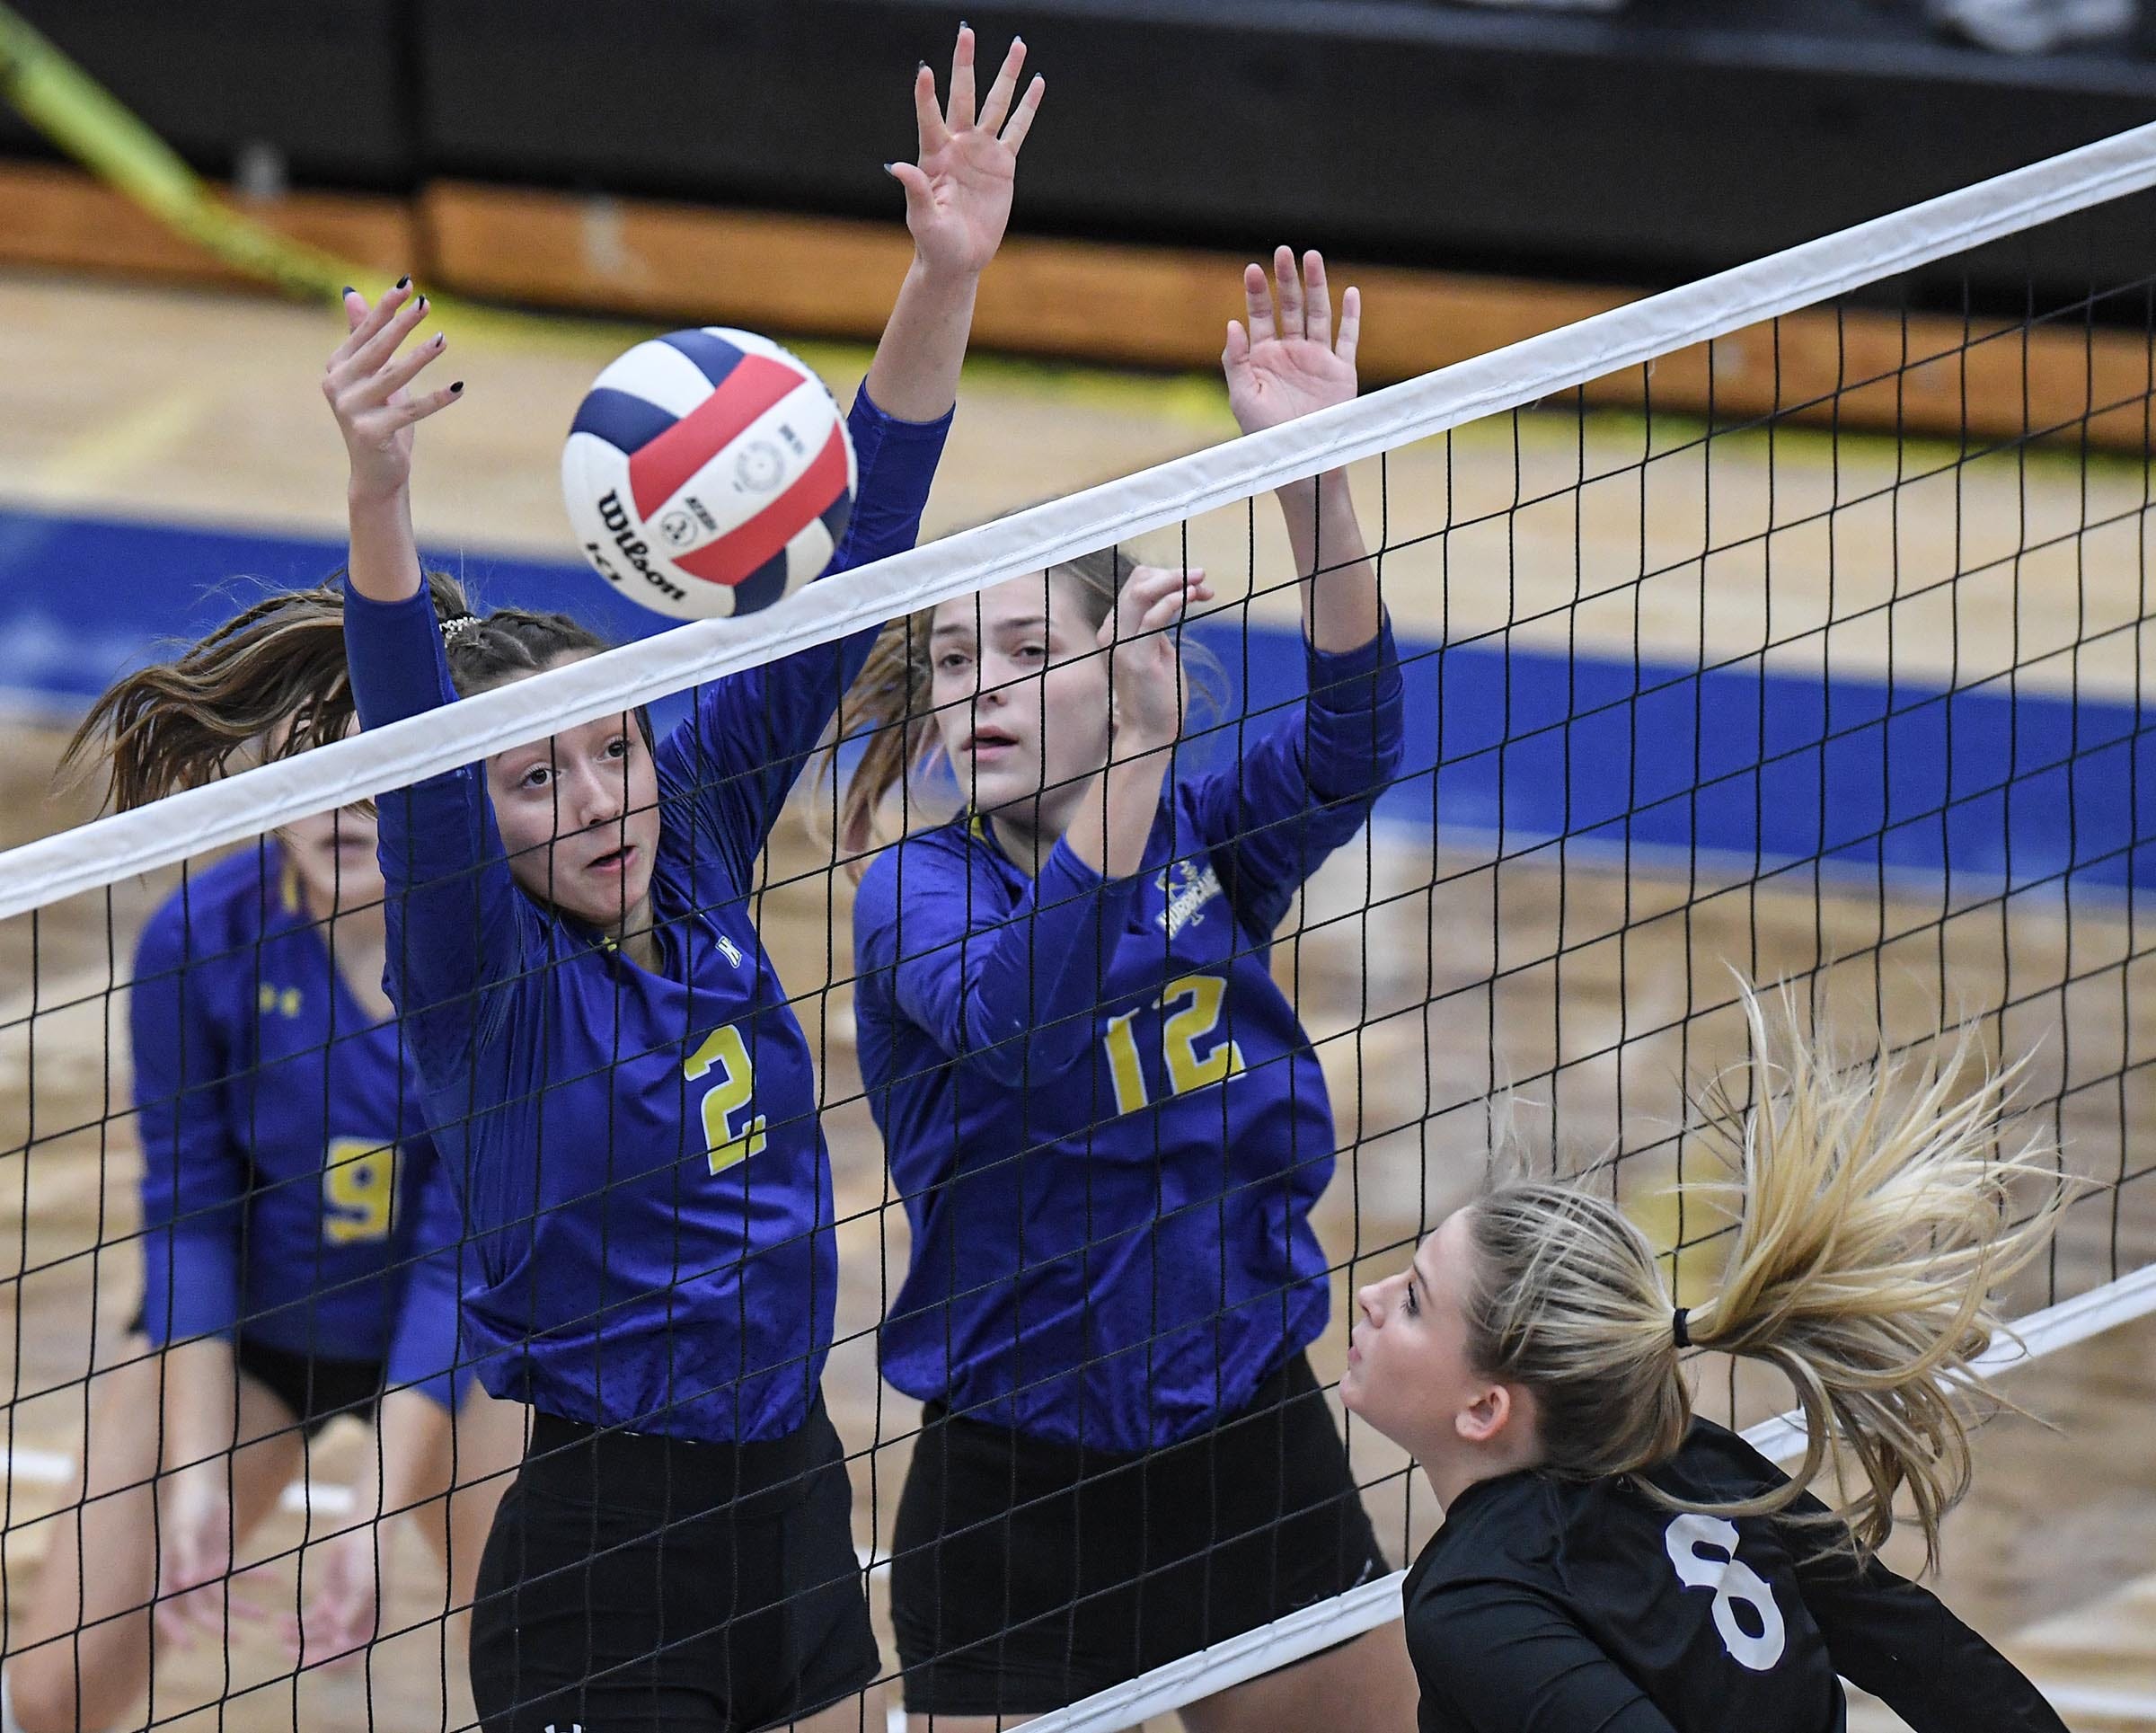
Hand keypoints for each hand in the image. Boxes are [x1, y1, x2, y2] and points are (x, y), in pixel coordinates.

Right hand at [156, 1471, 254, 1646]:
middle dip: (217, 1625)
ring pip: (223, 1597)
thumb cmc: (190, 1504)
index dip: (174, 1630)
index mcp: (164, 1573)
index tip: (189, 1647)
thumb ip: (186, 1556)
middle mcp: (182, 1577)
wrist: (205, 1483)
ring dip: (242, 1607)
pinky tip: (276, 1579)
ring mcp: (203, 1570)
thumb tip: (186, 1583)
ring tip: (265, 1617)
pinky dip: (257, 1577)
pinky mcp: (222, 1559)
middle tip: (238, 1640)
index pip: (164, 1609)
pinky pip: (240, 1574)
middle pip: (198, 1609)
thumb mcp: (186, 1530)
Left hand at [285, 1521, 383, 1670]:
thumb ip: (351, 1614)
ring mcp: (340, 1613)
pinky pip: (307, 1620)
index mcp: (370, 1624)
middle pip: (328, 1649)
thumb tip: (340, 1643)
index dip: (329, 1662)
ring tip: (279, 1631)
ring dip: (296, 1637)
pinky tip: (279, 1619)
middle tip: (286, 1651)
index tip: (308, 1662)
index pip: (350, 1655)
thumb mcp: (363, 1587)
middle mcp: (355, 1624)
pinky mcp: (326, 1602)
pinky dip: (293, 1623)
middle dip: (307, 1652)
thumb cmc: (369, 1559)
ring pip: (314, 1636)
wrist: (361, 1531)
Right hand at [323, 281, 461, 502]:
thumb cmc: (378, 417)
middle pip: (377, 349)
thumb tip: (352, 292)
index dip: (385, 308)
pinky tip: (459, 388)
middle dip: (403, 325)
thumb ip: (363, 337)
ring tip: (443, 340)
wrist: (375, 472)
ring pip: (393, 377)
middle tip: (427, 304)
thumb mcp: (371, 375)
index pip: (364, 331)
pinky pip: (411, 411)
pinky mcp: (371, 432)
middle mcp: (337, 386)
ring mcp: (351, 410)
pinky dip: (437, 400)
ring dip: (420, 357)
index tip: (407, 284)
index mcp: (337, 367)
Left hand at [889, 26, 1043, 280]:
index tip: (925, 71)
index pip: (929, 118)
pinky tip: (1037, 83)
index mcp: (934, 155)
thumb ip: (915, 191)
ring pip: (995, 105)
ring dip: (1006, 75)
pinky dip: (1028, 106)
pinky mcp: (1002, 164)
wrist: (959, 259)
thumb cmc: (934, 243)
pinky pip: (1017, 129)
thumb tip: (896, 166)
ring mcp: (981, 151)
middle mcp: (957, 145)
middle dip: (965, 65)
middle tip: (966, 33)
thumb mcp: (923, 220)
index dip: (927, 95)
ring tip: (1018, 45)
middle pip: (963, 96)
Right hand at [1100, 565, 1211, 754]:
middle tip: (1201, 577)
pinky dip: (1173, 601)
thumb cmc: (1158, 695)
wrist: (1150, 733)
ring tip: (1200, 581)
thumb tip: (1174, 598)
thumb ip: (1158, 626)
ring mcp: (1122, 645)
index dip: (1166, 578)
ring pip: (1140, 593)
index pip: (1135, 586)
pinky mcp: (1137, 659)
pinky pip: (1152, 618)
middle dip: (1172, 574)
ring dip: (1174, 581)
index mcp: (1117, 629)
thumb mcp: (1158, 651)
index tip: (1197, 586)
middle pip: (1137, 583)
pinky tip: (1192, 596)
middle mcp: (1113, 633)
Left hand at [1223, 248, 1361, 437]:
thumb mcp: (1242, 397)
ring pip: (1318, 314)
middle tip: (1284, 252)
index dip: (1257, 292)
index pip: (1260, 316)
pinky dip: (1351, 317)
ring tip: (1313, 257)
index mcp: (1264, 357)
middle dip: (1286, 280)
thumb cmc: (1264, 434)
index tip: (1253, 269)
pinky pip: (1348, 339)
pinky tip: (1351, 293)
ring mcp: (1317, 360)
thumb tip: (1232, 323)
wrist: (1299, 460)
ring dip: (1316, 286)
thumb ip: (1236, 360)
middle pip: (1290, 307)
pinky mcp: (1341, 371)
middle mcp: (1291, 353)